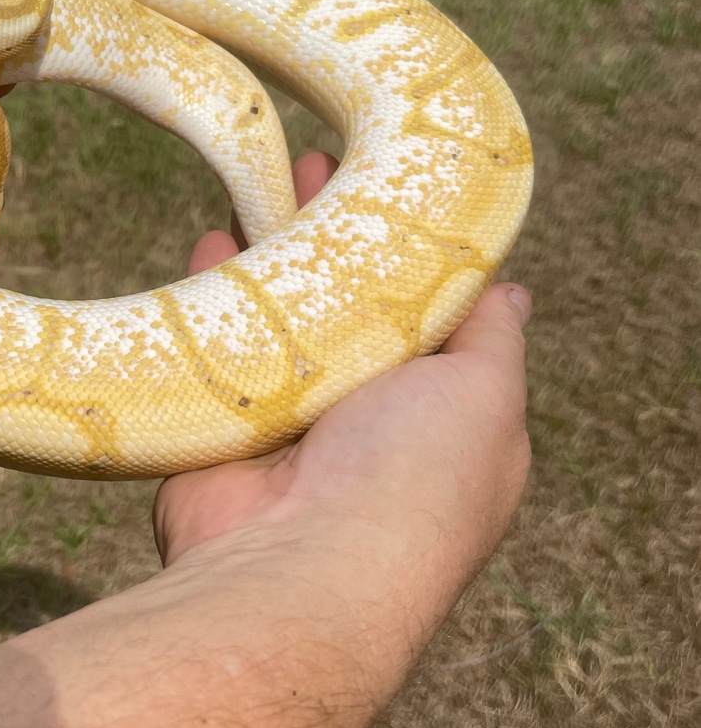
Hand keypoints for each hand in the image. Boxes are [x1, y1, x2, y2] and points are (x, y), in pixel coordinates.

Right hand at [157, 151, 530, 573]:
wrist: (300, 569)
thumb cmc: (415, 477)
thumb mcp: (488, 396)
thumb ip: (492, 337)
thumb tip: (513, 289)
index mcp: (431, 408)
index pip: (424, 310)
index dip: (408, 244)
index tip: (392, 181)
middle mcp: (361, 414)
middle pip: (344, 300)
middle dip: (333, 229)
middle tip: (320, 158)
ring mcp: (288, 419)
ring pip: (278, 312)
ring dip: (271, 245)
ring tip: (267, 172)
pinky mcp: (223, 424)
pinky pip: (216, 340)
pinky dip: (213, 289)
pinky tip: (213, 234)